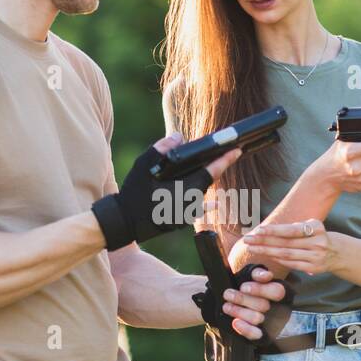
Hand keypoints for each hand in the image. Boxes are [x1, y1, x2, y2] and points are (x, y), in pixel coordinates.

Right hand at [91, 134, 241, 249]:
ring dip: (207, 181)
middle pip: (209, 181)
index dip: (225, 160)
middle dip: (217, 167)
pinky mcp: (181, 221)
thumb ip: (162, 148)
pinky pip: (196, 206)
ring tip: (213, 169)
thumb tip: (179, 137)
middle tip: (227, 155)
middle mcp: (191, 203)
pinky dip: (202, 200)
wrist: (124, 222)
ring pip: (202, 194)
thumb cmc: (134, 194)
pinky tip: (213, 203)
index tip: (237, 150)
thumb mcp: (144, 164)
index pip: (212, 171)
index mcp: (187, 189)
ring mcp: (187, 214)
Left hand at [218, 266, 289, 340]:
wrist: (230, 300)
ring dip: (238, 311)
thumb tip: (266, 276)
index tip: (243, 287)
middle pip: (264, 305)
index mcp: (278, 292)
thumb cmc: (243, 285)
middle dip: (242, 299)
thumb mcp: (248, 275)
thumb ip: (257, 272)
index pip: (278, 292)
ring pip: (257, 318)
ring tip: (227, 306)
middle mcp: (278, 308)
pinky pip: (257, 335)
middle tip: (228, 294)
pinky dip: (246, 329)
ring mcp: (270, 323)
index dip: (260, 290)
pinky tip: (236, 322)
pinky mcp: (261, 335)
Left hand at [242, 218, 338, 275]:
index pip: (291, 230)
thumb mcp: (310, 226)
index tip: (258, 230)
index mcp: (316, 228)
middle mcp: (317, 242)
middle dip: (264, 241)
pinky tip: (266, 256)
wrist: (337, 252)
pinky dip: (277, 260)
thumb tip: (265, 230)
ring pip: (286, 254)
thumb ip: (292, 228)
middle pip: (286, 242)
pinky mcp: (314, 268)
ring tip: (252, 248)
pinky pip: (291, 264)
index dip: (274, 230)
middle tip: (248, 239)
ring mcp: (316, 256)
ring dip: (267, 251)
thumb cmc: (316, 236)